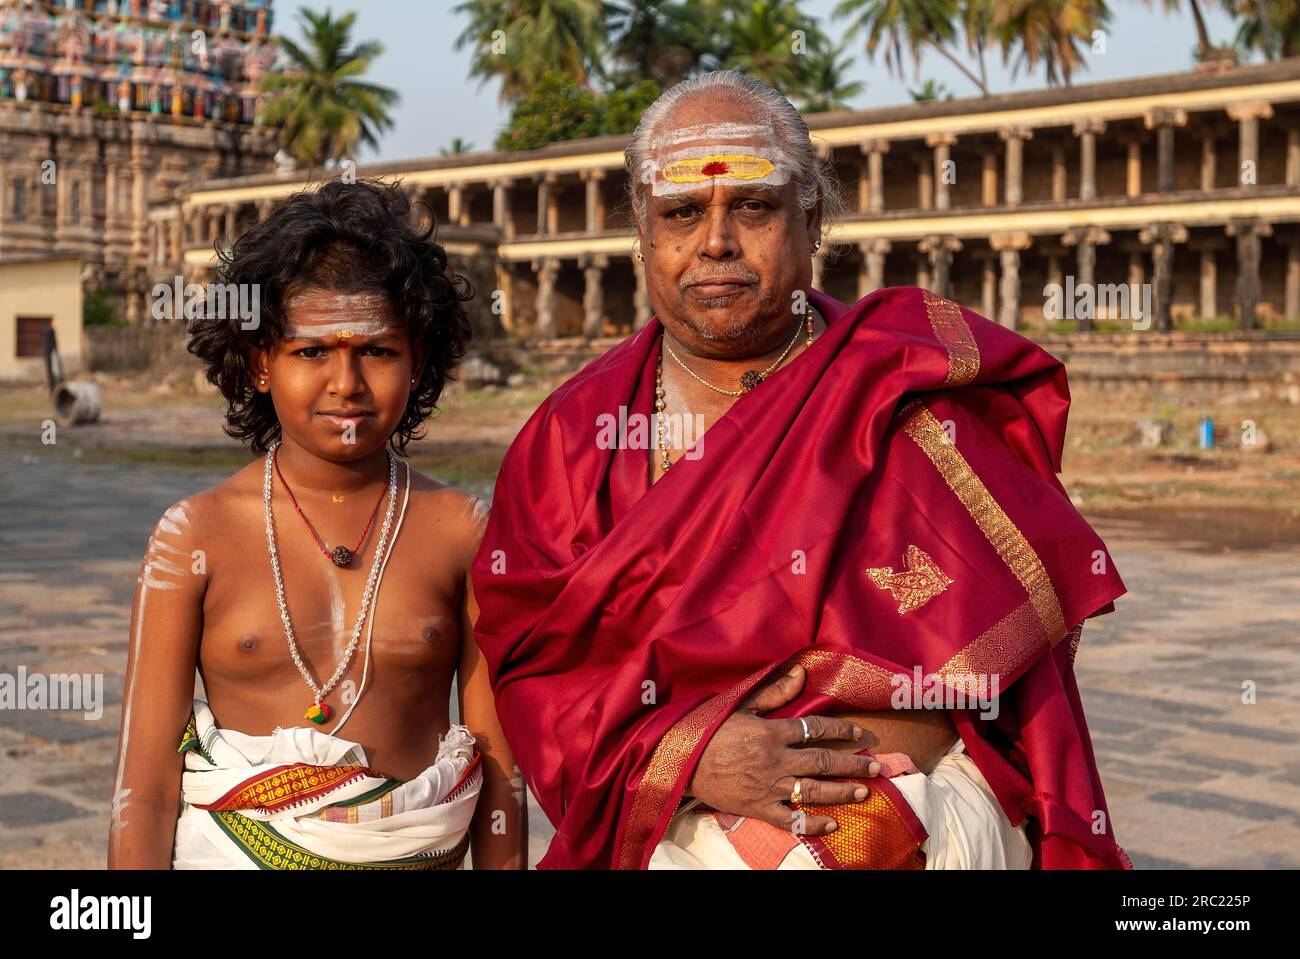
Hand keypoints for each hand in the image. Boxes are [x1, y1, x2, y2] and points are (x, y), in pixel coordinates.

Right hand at [684, 664, 881, 834]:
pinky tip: (833, 825)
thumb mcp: (741, 704)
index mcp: (772, 732)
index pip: (816, 729)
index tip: (859, 732)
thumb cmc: (709, 729)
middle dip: (853, 764)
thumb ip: (774, 692)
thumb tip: (802, 673)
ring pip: (814, 791)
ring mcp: (768, 786)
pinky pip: (791, 819)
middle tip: (876, 767)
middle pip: (824, 762)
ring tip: (864, 792)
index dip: (841, 729)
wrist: (680, 761)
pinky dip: (813, 824)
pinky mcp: (758, 808)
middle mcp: (776, 760)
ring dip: (842, 792)